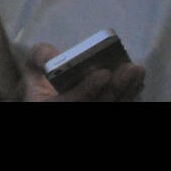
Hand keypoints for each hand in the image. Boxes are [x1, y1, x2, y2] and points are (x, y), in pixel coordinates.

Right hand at [23, 44, 144, 101]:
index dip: (87, 89)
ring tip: (136, 70)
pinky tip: (137, 80)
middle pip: (97, 106)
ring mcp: (88, 113)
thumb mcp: (34, 65)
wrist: (50, 95)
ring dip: (127, 90)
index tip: (103, 73)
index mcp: (47, 106)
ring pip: (111, 107)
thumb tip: (53, 57)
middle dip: (115, 88)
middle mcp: (69, 112)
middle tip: (129, 68)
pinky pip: (118, 106)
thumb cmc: (43, 77)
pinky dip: (129, 94)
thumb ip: (40, 57)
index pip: (69, 102)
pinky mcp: (102, 108)